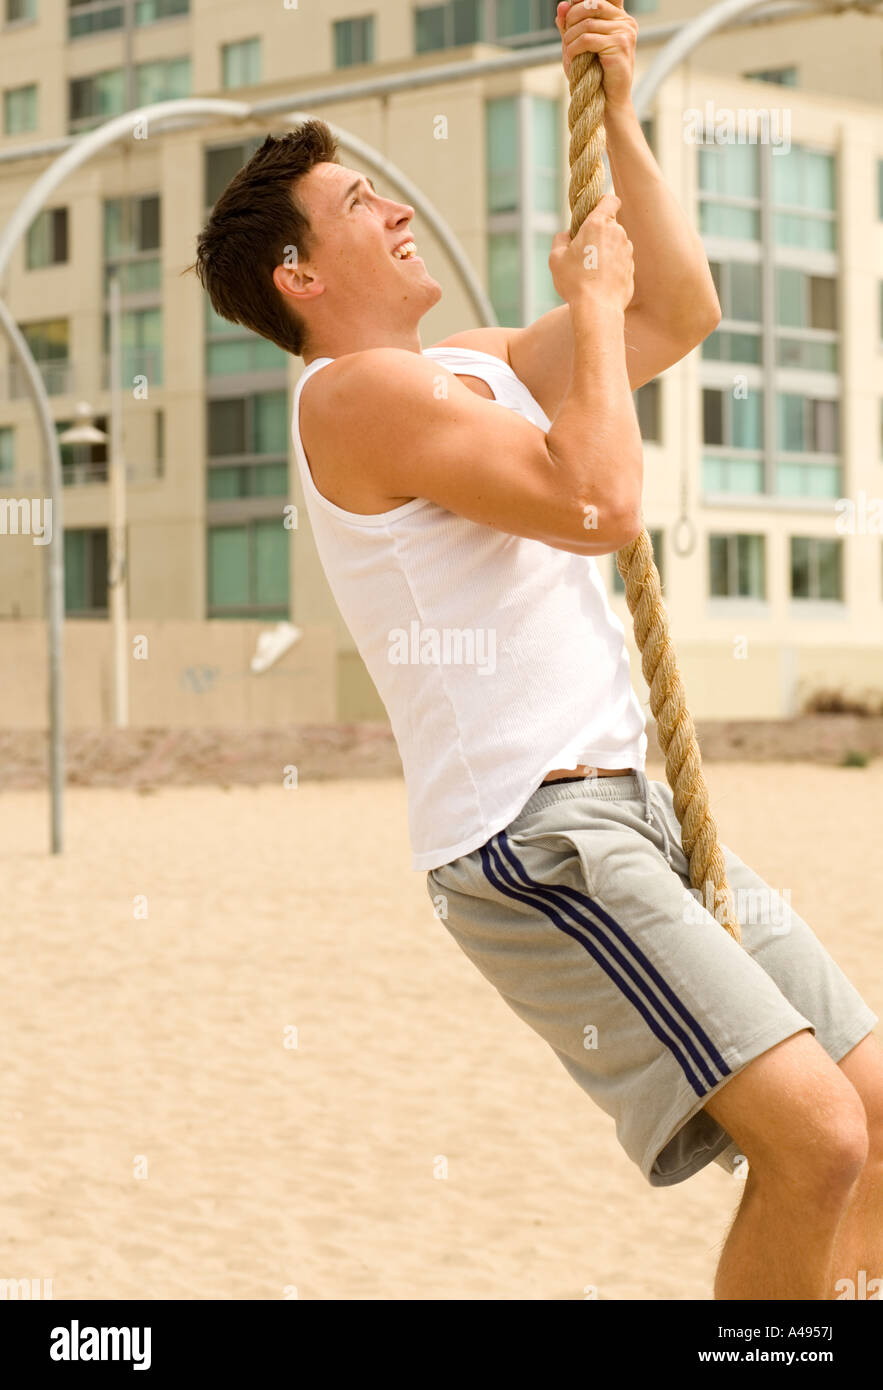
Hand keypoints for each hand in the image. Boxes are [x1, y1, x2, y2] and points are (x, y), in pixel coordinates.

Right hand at [548, 193, 633, 310]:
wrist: (597, 308)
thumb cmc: (575, 281)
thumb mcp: (556, 258)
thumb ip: (560, 240)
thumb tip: (567, 235)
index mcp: (598, 224)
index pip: (610, 199)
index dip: (603, 203)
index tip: (595, 212)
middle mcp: (617, 233)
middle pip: (610, 225)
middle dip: (599, 233)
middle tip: (583, 251)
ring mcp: (627, 251)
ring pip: (616, 244)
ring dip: (606, 251)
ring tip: (591, 271)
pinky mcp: (631, 268)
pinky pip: (620, 261)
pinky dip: (612, 267)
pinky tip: (600, 281)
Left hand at [555, 0, 637, 108]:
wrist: (608, 103)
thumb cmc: (594, 76)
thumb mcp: (579, 46)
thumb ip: (571, 24)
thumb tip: (561, 5)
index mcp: (620, 18)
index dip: (580, 2)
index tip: (568, 17)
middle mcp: (626, 21)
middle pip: (592, 4)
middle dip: (572, 18)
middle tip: (565, 37)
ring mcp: (625, 32)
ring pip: (587, 23)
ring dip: (570, 37)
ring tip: (567, 52)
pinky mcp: (620, 45)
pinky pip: (588, 39)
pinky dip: (574, 48)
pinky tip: (571, 58)